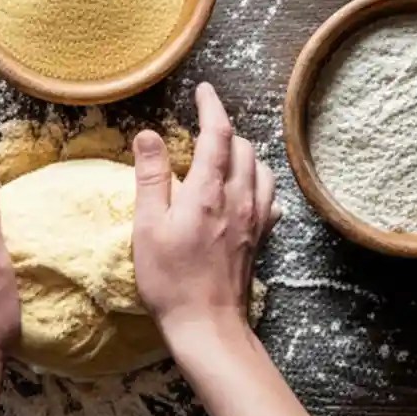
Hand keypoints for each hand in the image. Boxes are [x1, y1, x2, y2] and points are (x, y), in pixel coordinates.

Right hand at [132, 83, 279, 340]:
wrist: (207, 325)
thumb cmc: (170, 279)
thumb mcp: (147, 226)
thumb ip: (150, 177)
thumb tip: (147, 135)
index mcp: (208, 192)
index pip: (217, 134)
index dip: (211, 106)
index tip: (204, 90)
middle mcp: (238, 199)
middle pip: (243, 148)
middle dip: (225, 130)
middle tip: (204, 126)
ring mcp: (254, 219)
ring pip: (261, 169)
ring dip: (245, 154)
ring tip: (225, 154)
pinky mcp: (260, 238)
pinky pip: (269, 197)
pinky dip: (258, 182)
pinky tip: (248, 191)